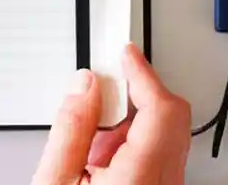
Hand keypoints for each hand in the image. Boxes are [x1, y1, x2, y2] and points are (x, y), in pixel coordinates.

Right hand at [32, 44, 190, 184]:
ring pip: (170, 134)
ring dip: (135, 121)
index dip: (143, 74)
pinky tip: (103, 153)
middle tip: (106, 84)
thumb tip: (83, 86)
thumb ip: (71, 130)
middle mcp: (163, 182)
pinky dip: (137, 141)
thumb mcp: (54, 181)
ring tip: (94, 136)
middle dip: (139, 93)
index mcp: (140, 177)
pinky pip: (163, 154)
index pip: (162, 110)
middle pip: (173, 118)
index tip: (127, 55)